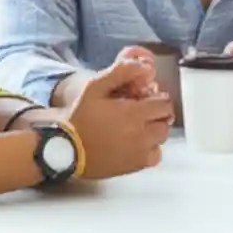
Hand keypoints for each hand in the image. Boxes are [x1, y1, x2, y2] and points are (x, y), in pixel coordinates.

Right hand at [65, 56, 173, 179]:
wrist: (66, 149)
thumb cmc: (80, 117)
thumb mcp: (95, 87)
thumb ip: (121, 72)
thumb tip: (146, 67)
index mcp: (135, 113)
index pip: (165, 103)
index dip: (157, 98)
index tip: (146, 98)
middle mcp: (143, 134)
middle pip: (166, 120)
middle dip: (157, 113)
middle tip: (142, 111)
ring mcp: (140, 152)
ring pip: (162, 137)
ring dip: (155, 129)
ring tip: (138, 126)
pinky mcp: (135, 166)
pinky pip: (155, 155)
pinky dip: (151, 148)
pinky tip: (137, 143)